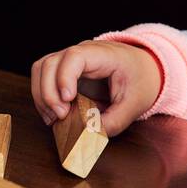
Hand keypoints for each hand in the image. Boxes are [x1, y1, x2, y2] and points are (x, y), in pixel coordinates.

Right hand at [31, 41, 162, 137]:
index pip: (74, 57)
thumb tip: (88, 135)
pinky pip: (44, 77)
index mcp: (104, 55)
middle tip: (61, 116)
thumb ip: (113, 121)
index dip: (65, 77)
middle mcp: (82, 52)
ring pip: (41, 69)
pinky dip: (43, 96)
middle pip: (50, 63)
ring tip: (55, 118)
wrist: (145, 69)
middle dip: (49, 92)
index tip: (68, 99)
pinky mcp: (65, 70)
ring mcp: (71, 60)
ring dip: (42, 95)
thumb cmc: (140, 81)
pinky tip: (54, 114)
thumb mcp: (134, 104)